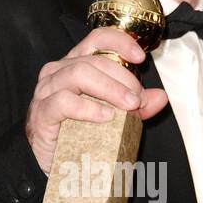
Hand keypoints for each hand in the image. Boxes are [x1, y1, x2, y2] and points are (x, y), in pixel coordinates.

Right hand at [25, 28, 168, 174]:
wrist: (56, 164)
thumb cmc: (80, 134)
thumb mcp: (115, 116)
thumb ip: (136, 105)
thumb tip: (160, 97)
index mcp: (76, 64)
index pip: (96, 39)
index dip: (119, 41)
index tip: (140, 58)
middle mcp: (59, 71)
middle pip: (94, 60)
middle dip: (123, 78)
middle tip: (138, 99)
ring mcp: (47, 91)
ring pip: (79, 74)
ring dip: (110, 89)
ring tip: (129, 106)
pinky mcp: (42, 112)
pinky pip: (64, 101)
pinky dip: (88, 108)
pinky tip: (105, 117)